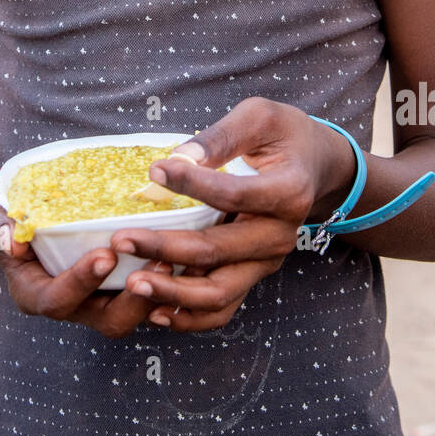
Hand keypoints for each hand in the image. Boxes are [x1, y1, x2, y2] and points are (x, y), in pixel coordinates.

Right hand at [0, 175, 174, 337]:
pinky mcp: (123, 282)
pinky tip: (195, 247)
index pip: (57, 301)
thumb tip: (11, 238)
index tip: (103, 255)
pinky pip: (153, 289)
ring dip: (163, 289)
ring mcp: (101, 296)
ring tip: (184, 256)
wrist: (20, 202)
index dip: (80, 283)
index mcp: (34, 292)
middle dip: (136, 298)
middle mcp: (72, 302)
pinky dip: (173, 275)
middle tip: (159, 261)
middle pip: (108, 319)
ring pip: (138, 309)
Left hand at [107, 96, 356, 330]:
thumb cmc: (283, 135)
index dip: (194, 184)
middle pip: (218, 251)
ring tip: (133, 283)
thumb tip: (178, 158)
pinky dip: (189, 317)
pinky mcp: (252, 275)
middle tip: (121, 239)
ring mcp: (266, 262)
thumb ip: (221, 137)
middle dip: (165, 248)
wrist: (313, 166)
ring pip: (219, 292)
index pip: (234, 195)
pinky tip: (153, 310)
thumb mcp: (259, 117)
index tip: (155, 170)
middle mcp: (280, 235)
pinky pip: (222, 309)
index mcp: (288, 192)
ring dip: (173, 292)